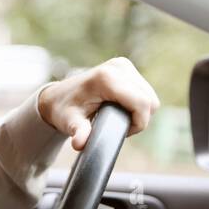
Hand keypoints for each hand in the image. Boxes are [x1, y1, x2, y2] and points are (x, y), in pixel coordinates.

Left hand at [36, 56, 160, 151]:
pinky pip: (145, 91)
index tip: (123, 132)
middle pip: (150, 100)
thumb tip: (80, 144)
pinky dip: (138, 104)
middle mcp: (118, 67)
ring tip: (119, 118)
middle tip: (119, 127)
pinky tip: (122, 109)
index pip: (142, 103)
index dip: (138, 123)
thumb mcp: (70, 123)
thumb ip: (78, 132)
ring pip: (150, 96)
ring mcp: (123, 65)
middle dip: (140, 119)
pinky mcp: (125, 67)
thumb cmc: (64, 110)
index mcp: (107, 79)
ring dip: (140, 112)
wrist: (58, 96)